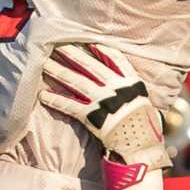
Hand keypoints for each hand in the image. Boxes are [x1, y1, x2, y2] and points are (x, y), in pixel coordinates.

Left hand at [41, 43, 169, 168]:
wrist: (142, 147)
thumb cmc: (146, 128)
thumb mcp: (144, 102)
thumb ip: (132, 90)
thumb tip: (123, 84)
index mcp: (131, 82)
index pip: (115, 58)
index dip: (101, 49)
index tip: (88, 41)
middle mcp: (116, 88)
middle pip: (90, 65)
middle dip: (72, 53)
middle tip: (56, 43)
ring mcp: (103, 101)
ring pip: (76, 81)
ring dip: (59, 71)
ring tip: (45, 64)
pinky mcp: (92, 116)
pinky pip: (70, 105)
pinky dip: (56, 100)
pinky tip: (43, 95)